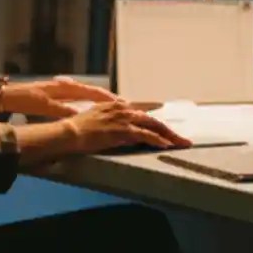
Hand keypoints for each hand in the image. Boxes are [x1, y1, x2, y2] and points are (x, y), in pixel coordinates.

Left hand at [3, 76, 120, 118]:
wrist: (9, 95)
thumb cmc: (28, 101)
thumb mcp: (47, 107)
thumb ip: (65, 110)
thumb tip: (82, 114)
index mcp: (65, 87)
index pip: (91, 91)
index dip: (106, 97)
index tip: (120, 101)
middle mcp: (65, 84)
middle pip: (89, 90)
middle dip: (104, 96)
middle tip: (119, 102)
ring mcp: (59, 86)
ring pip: (83, 91)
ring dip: (95, 97)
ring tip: (107, 103)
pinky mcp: (54, 90)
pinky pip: (75, 93)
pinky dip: (84, 98)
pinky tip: (84, 103)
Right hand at [66, 102, 192, 152]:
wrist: (69, 132)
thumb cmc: (78, 129)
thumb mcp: (96, 120)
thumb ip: (109, 122)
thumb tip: (119, 131)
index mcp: (118, 106)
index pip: (143, 114)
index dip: (157, 122)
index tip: (168, 129)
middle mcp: (124, 109)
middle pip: (153, 119)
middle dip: (170, 130)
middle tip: (183, 139)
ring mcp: (124, 119)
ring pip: (153, 126)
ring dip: (169, 136)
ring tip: (181, 144)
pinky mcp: (123, 130)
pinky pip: (145, 135)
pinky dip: (157, 140)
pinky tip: (166, 146)